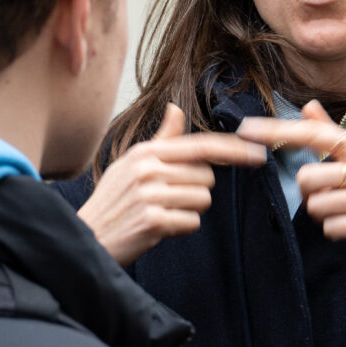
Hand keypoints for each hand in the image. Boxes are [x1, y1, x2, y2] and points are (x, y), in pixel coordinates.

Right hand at [80, 103, 266, 264]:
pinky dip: (181, 228)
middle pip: (206, 178)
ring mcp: (150, 194)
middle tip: (167, 201)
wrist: (87, 239)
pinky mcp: (153, 221)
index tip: (258, 154)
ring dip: (189, 211)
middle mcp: (148, 169)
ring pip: (203, 200)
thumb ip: (161, 140)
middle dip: (196, 192)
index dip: (233, 149)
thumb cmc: (113, 202)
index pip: (200, 146)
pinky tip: (158, 228)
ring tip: (161, 213)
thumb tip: (176, 108)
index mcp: (146, 152)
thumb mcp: (130, 164)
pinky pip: (192, 222)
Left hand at [236, 100, 345, 257]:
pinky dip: (338, 231)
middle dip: (312, 193)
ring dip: (326, 214)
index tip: (246, 129)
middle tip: (335, 196)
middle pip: (307, 178)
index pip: (313, 133)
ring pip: (317, 207)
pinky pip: (332, 228)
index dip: (277, 131)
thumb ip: (333, 133)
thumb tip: (308, 105)